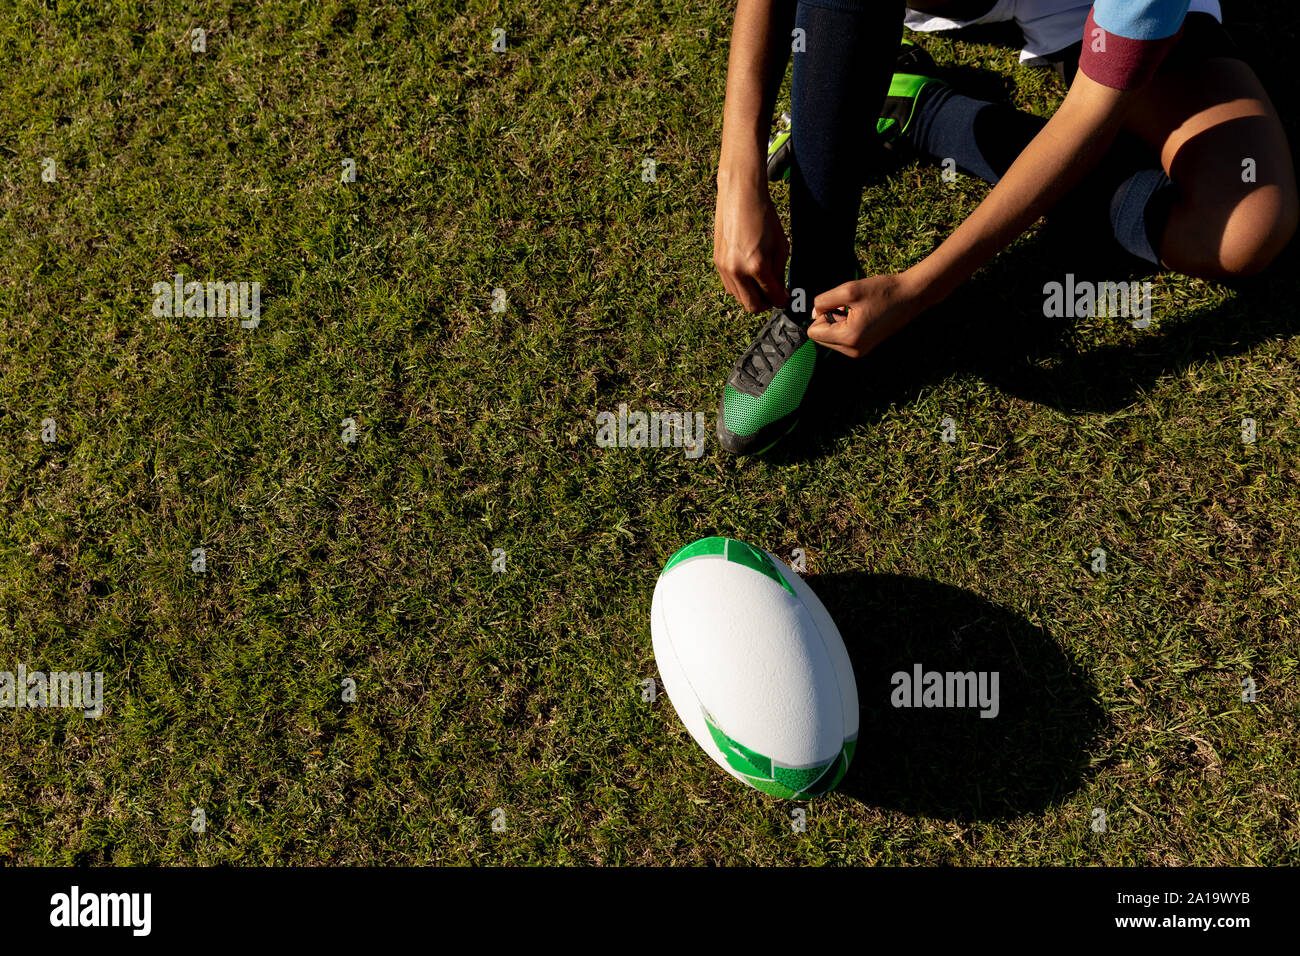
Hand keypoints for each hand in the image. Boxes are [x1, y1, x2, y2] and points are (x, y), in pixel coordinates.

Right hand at [713, 173, 789, 312]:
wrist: (740, 197)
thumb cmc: (764, 217)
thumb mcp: (781, 246)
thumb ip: (780, 274)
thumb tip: (780, 293)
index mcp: (757, 266)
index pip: (772, 297)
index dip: (782, 300)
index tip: (786, 298)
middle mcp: (738, 271)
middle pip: (753, 306)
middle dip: (766, 303)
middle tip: (774, 294)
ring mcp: (725, 269)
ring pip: (739, 299)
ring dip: (752, 295)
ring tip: (761, 281)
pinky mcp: (717, 264)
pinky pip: (730, 287)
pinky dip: (741, 286)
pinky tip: (749, 273)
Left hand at [807, 271, 926, 358]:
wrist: (910, 296)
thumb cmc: (882, 291)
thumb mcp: (848, 290)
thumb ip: (823, 301)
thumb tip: (813, 313)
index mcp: (849, 338)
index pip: (813, 332)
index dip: (821, 315)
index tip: (838, 305)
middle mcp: (853, 351)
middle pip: (820, 338)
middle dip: (829, 320)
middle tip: (849, 308)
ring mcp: (859, 352)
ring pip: (830, 339)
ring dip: (837, 323)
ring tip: (856, 312)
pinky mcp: (863, 349)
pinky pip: (842, 340)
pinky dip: (845, 327)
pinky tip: (861, 317)